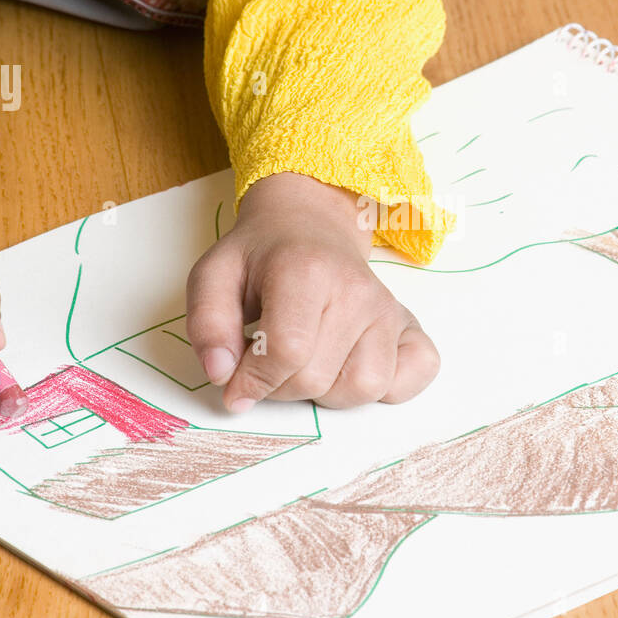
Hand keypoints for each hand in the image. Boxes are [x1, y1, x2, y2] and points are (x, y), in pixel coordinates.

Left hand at [185, 172, 439, 410]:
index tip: (236, 384)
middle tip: (267, 360)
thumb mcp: (213, 275)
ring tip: (308, 362)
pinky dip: (384, 389)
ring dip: (326, 391)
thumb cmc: (261, 256)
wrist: (310, 226)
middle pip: (317, 378)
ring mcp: (388, 310)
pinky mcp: (410, 327)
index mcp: (305, 270)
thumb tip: (223, 375)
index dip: (254, 380)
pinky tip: (351, 365)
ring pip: (362, 388)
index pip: (287, 350)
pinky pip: (409, 380)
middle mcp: (356, 290)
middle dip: (280, 386)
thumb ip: (208, 324)